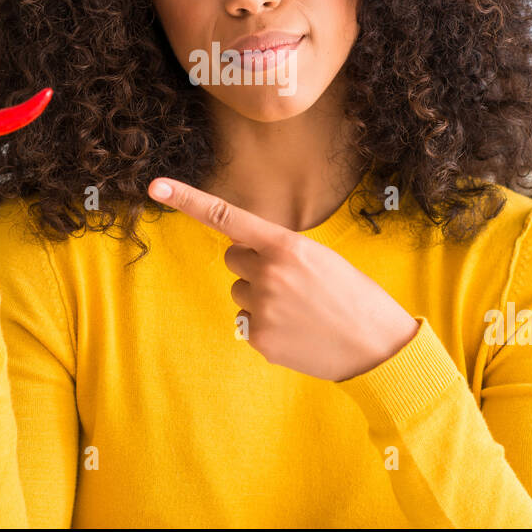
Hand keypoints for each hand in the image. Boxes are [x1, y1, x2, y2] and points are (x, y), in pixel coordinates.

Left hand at [148, 177, 419, 380]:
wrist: (376, 345)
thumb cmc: (352, 296)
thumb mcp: (320, 258)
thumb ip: (280, 252)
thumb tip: (247, 259)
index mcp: (285, 245)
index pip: (226, 217)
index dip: (187, 200)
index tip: (155, 186)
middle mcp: (268, 272)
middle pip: (233, 258)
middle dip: (253, 266)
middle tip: (291, 283)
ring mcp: (261, 307)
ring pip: (239, 292)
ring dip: (260, 298)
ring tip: (299, 310)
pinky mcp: (259, 338)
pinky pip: (246, 323)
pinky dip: (266, 328)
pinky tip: (296, 333)